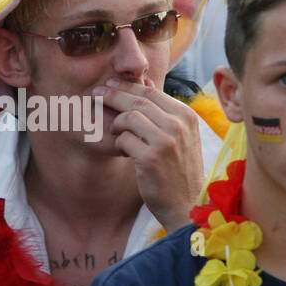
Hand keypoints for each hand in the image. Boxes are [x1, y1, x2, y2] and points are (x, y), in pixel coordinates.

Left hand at [96, 79, 203, 231]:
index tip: (109, 85)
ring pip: (129, 118)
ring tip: (116, 131)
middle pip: (138, 101)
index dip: (126, 87)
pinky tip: (124, 150)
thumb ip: (163, 109)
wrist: (189, 204)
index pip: (151, 92)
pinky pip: (123, 140)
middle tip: (96, 95)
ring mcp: (165, 142)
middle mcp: (178, 126)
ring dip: (116, 124)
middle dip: (113, 95)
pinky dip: (119, 142)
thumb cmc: (180, 169)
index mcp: (187, 116)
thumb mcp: (181, 135)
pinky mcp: (150, 159)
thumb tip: (144, 80)